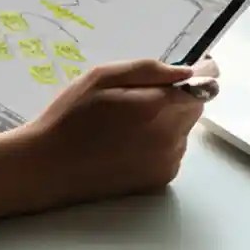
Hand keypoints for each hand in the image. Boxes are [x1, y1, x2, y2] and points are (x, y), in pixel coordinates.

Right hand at [7, 59, 209, 209]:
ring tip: (126, 125)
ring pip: (183, 131)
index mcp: (157, 107)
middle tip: (137, 99)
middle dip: (176, 99)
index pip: (201, 87)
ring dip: (167, 123)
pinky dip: (159, 145)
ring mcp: (167, 161)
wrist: (47, 167)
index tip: (193, 69)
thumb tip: (188, 71)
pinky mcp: (160, 180)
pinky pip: (172, 152)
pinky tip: (127, 145)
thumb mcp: (102, 77)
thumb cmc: (70, 117)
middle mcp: (170, 137)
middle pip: (193, 109)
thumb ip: (150, 70)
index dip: (200, 76)